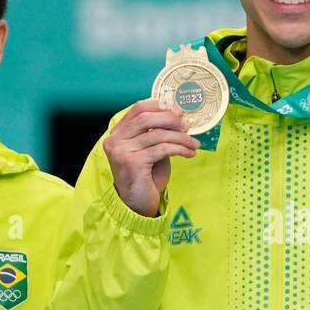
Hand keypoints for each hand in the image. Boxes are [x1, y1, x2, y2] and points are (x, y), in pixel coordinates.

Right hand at [102, 99, 200, 217]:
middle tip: (187, 126)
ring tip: (194, 144)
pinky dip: (180, 149)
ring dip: (181, 138)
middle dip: (171, 119)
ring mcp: (122, 151)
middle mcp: (115, 140)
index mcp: (117, 133)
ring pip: (158, 135)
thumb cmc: (145, 176)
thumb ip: (156, 133)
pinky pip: (162, 149)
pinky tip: (190, 153)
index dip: (159, 105)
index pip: (138, 109)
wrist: (137, 204)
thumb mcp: (150, 150)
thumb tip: (178, 117)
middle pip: (146, 118)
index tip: (178, 110)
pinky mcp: (133, 163)